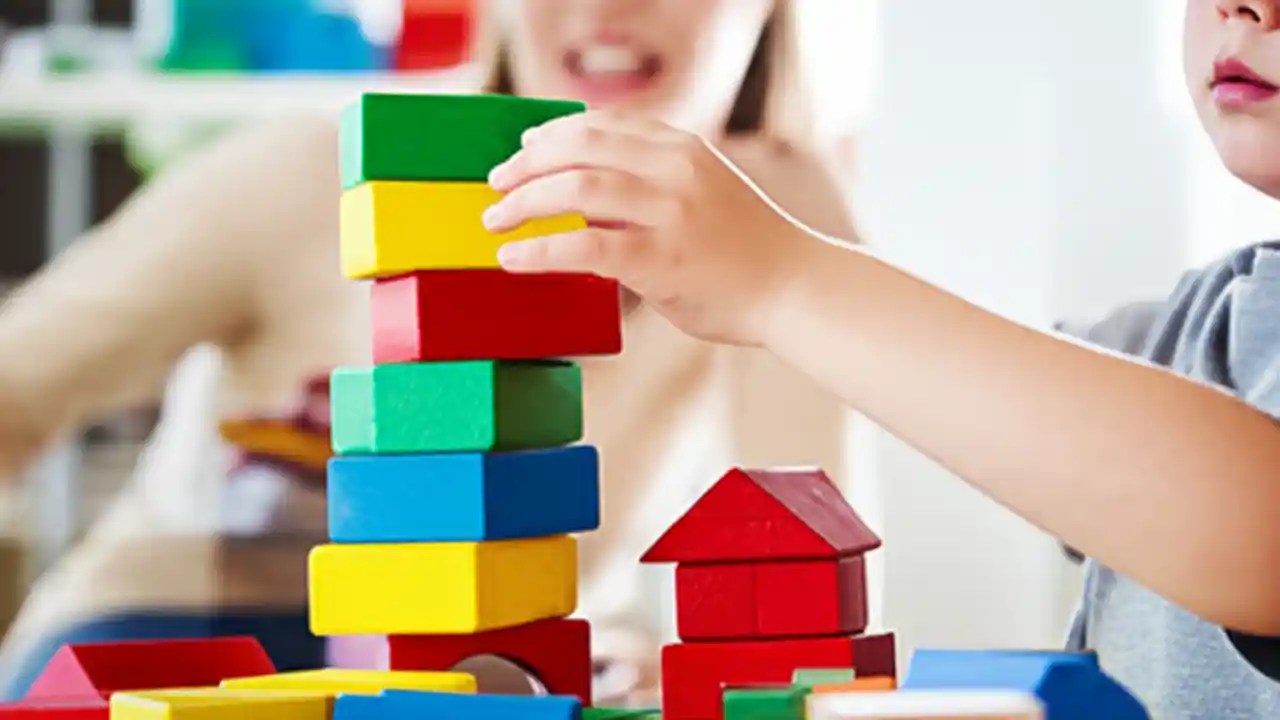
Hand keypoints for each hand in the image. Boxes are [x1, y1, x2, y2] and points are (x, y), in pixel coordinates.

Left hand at [483, 111, 822, 346]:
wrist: (795, 287)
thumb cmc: (746, 250)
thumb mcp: (704, 193)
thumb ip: (652, 186)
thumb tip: (584, 197)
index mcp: (683, 147)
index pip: (604, 124)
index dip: (554, 132)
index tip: (526, 146)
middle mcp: (674, 169)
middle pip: (580, 146)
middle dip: (527, 162)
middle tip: (496, 184)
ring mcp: (669, 212)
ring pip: (575, 189)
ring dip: (524, 202)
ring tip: (495, 219)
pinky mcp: (661, 259)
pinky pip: (583, 247)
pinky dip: (539, 249)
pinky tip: (513, 256)